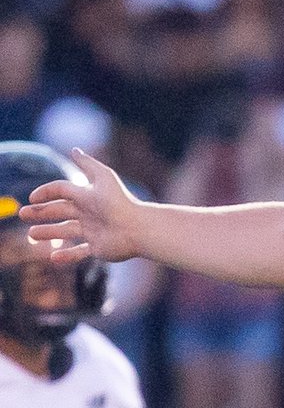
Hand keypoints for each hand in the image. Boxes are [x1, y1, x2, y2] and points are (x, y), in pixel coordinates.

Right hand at [22, 148, 145, 262]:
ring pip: (66, 231)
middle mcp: (89, 213)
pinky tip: (52, 257)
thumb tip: (74, 150)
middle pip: (60, 211)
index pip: (62, 191)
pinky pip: (80, 253)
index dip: (46, 193)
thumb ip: (85, 166)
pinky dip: (66, 256)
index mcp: (88, 196)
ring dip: (48, 233)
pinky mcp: (98, 248)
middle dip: (41, 213)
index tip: (32, 198)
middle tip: (22, 214)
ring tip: (30, 235)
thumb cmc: (118, 202)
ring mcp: (93, 231)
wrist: (137, 228)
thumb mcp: (100, 179)